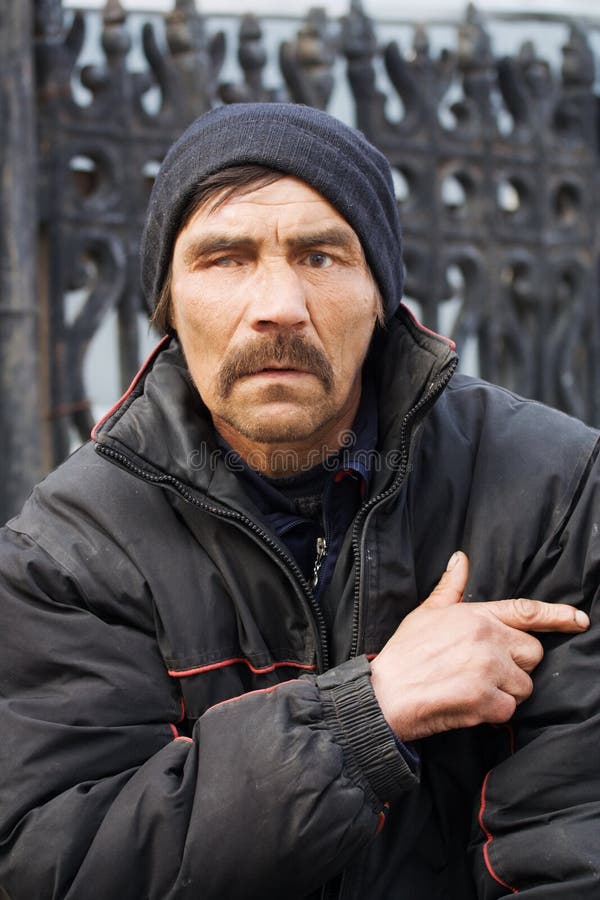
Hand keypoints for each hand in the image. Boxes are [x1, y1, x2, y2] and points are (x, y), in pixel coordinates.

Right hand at [370, 551, 589, 740]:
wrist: (385, 694)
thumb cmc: (404, 654)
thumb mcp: (426, 613)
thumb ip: (450, 587)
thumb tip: (460, 559)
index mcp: (476, 616)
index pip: (526, 611)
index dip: (557, 616)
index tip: (578, 620)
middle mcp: (487, 639)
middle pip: (533, 654)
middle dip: (516, 665)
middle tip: (485, 670)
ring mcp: (489, 669)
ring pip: (524, 685)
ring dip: (505, 692)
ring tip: (472, 688)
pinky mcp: (487, 700)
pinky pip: (510, 709)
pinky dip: (493, 713)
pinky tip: (468, 706)